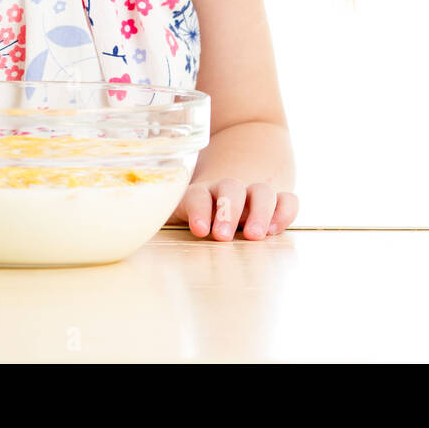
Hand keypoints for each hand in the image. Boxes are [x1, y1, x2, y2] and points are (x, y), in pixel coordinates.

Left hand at [168, 178, 298, 240]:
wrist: (236, 173)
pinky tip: (278, 229)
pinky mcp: (278, 200)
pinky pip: (288, 199)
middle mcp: (228, 190)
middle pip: (231, 189)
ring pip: (261, 191)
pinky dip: (285, 211)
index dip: (198, 209)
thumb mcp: (180, 213)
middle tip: (224, 234)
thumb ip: (165, 224)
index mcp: (201, 192)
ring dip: (260, 211)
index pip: (198, 194)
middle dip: (228, 211)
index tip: (199, 228)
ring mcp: (254, 193)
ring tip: (255, 235)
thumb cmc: (200, 210)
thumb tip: (140, 255)